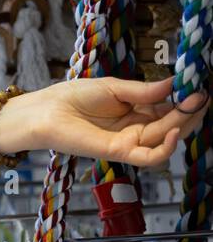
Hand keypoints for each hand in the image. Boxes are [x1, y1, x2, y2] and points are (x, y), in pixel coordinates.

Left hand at [0, 76, 208, 168]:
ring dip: (183, 123)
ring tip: (192, 106)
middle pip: (172, 123)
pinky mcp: (119, 152)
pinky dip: (166, 148)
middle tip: (203, 97)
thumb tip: (174, 84)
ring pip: (166, 137)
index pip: (169, 108)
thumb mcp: (113, 87)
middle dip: (189, 112)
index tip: (200, 88)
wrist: (44, 111)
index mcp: (136, 110)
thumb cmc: (73, 96)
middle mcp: (137, 127)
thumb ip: (144, 91)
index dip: (185, 100)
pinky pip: (150, 157)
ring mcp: (130, 141)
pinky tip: (174, 131)